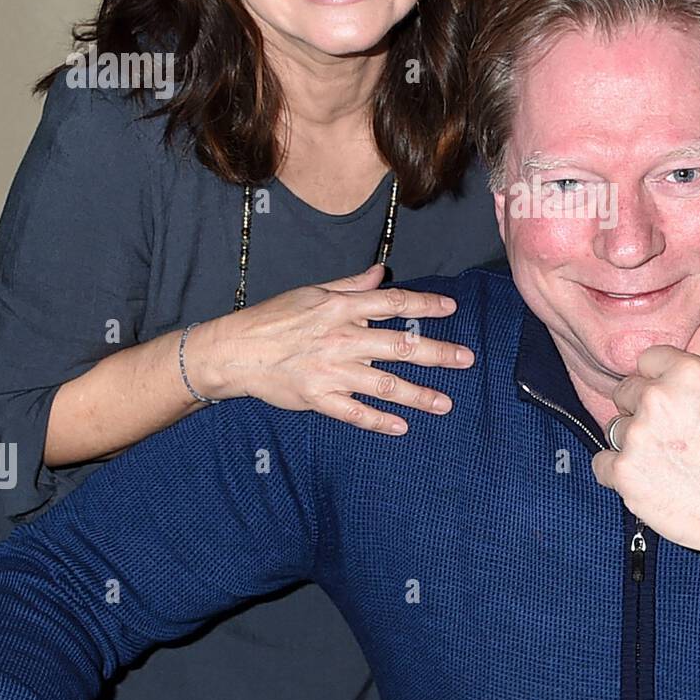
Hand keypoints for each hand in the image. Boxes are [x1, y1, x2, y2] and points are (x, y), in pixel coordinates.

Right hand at [185, 263, 474, 433]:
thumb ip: (351, 286)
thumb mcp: (312, 292)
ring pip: (384, 384)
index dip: (424, 303)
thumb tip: (380, 272)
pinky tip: (402, 426)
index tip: (451, 307)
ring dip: (418, 395)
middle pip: (398, 345)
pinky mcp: (318, 398)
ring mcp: (331, 371)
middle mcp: (341, 339)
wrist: (233, 351)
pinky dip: (378, 421)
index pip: (392, 303)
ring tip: (445, 403)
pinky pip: (354, 413)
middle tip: (465, 359)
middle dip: (436, 352)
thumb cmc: (273, 318)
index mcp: (340, 309)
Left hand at [592, 324, 699, 572]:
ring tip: (667, 465)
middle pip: (625, 392)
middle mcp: (658, 399)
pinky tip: (649, 482)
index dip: (657, 379)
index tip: (668, 399)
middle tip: (670, 437)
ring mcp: (638, 436)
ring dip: (633, 444)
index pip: (647, 359)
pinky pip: (601, 463)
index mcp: (688, 374)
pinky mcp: (624, 473)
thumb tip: (699, 331)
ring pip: (615, 429)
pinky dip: (618, 474)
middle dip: (641, 411)